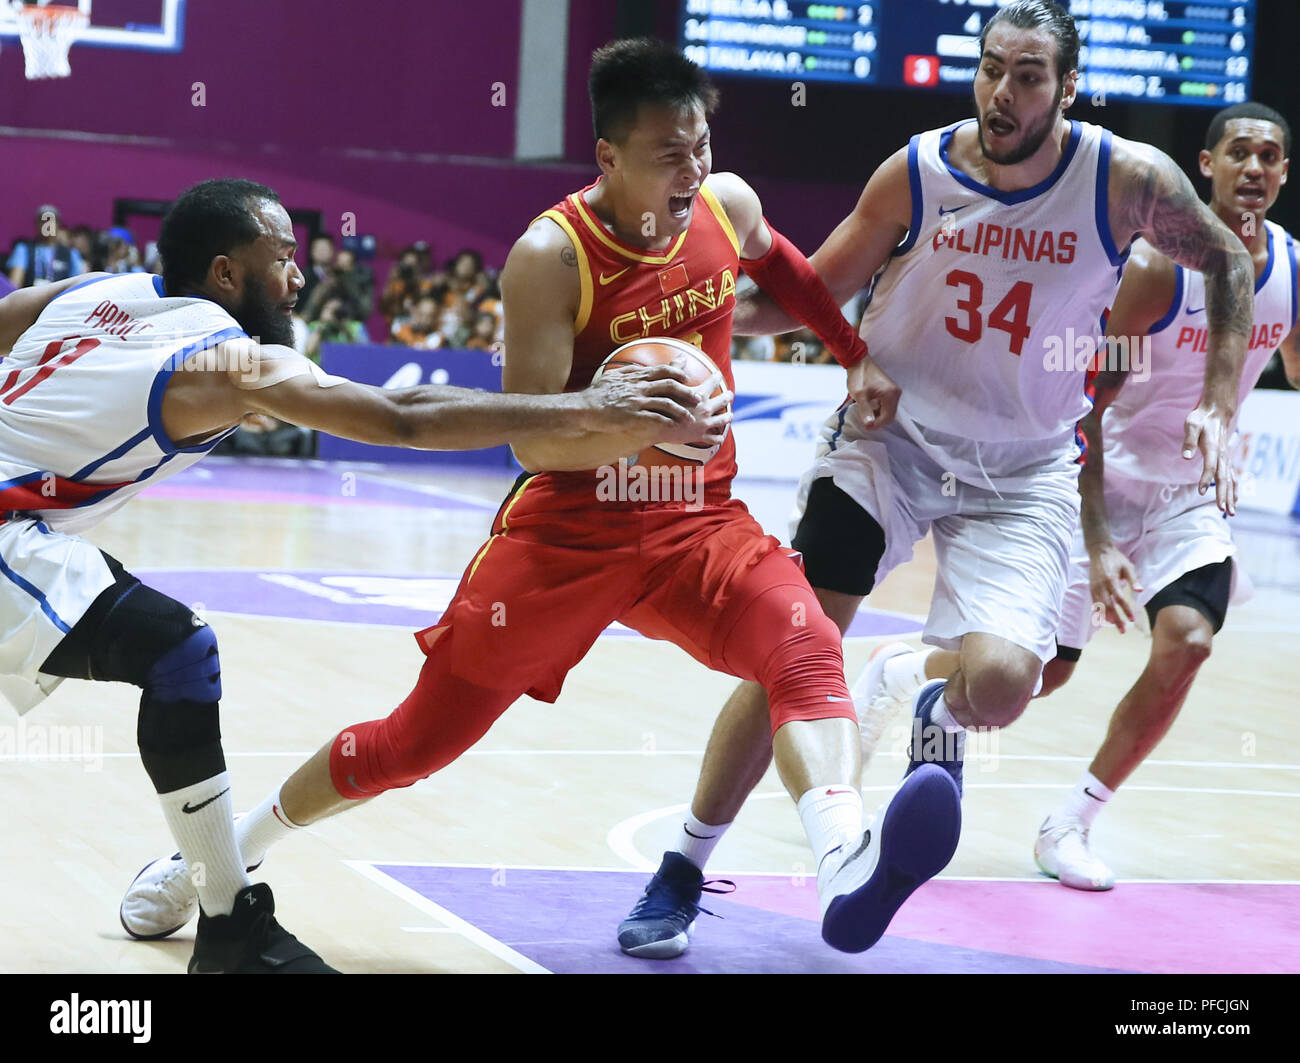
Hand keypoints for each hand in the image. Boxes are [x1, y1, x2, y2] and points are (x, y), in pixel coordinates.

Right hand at [579, 363, 731, 447]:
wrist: (584, 408)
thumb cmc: (597, 393)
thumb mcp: (613, 376)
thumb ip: (629, 371)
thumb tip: (640, 368)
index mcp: (635, 377)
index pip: (662, 371)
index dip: (677, 373)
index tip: (686, 377)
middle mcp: (639, 387)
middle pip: (669, 385)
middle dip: (685, 392)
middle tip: (697, 398)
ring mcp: (636, 402)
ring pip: (665, 403)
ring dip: (680, 410)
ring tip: (689, 417)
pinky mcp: (632, 417)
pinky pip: (654, 419)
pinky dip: (666, 422)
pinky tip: (674, 427)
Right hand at [656, 369, 733, 448]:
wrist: (656, 426)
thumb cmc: (660, 403)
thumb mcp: (667, 383)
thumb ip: (675, 370)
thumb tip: (682, 356)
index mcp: (699, 395)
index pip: (712, 383)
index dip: (716, 377)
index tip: (719, 375)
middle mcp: (705, 408)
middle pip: (721, 401)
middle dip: (726, 397)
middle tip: (730, 394)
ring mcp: (704, 423)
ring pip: (721, 420)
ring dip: (727, 417)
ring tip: (730, 416)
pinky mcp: (699, 436)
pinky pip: (712, 438)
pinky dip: (717, 438)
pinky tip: (720, 438)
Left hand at [847, 354, 898, 428]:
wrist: (859, 362)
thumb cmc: (859, 377)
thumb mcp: (860, 395)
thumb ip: (866, 410)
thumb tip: (870, 424)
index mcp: (891, 394)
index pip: (887, 417)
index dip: (877, 424)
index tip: (865, 426)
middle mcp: (896, 393)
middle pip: (890, 415)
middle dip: (878, 421)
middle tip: (865, 422)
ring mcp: (894, 391)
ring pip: (888, 411)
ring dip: (878, 415)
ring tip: (866, 414)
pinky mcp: (890, 390)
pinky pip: (887, 405)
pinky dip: (879, 409)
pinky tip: (869, 408)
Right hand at [1088, 542, 1142, 633]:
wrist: (1099, 551)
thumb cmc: (1116, 559)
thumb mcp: (1128, 566)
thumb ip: (1133, 579)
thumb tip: (1140, 590)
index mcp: (1110, 580)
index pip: (1119, 599)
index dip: (1125, 610)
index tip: (1131, 619)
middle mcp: (1101, 586)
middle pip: (1108, 606)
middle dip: (1115, 619)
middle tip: (1122, 630)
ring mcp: (1095, 587)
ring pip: (1100, 606)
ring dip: (1106, 617)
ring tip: (1113, 625)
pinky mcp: (1091, 588)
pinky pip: (1094, 602)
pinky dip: (1099, 611)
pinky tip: (1103, 617)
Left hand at [1182, 401, 1236, 514]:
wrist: (1217, 412)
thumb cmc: (1201, 419)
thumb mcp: (1191, 425)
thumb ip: (1189, 441)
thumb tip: (1186, 457)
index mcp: (1214, 447)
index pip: (1210, 466)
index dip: (1206, 479)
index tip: (1201, 492)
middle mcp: (1223, 455)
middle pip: (1224, 477)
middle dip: (1223, 494)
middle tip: (1222, 510)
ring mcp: (1226, 458)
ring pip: (1230, 480)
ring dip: (1231, 496)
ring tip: (1230, 512)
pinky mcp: (1226, 460)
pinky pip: (1232, 478)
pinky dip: (1234, 490)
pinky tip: (1234, 502)